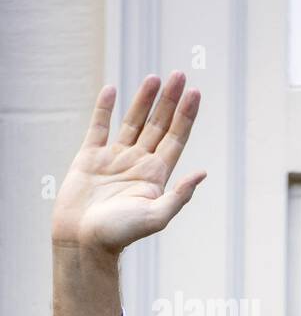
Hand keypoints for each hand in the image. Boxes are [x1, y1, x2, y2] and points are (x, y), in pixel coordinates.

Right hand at [52, 71, 205, 254]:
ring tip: (154, 77)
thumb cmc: (120, 234)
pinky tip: (113, 90)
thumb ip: (179, 195)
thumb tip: (202, 174)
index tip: (196, 93)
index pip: (176, 138)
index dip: (186, 116)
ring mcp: (115, 158)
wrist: (83, 240)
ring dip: (144, 99)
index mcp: (157, 175)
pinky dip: (105, 108)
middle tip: (180, 75)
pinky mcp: (90, 156)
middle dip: (170, 100)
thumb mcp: (156, 216)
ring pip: (133, 122)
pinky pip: (99, 126)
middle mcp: (139, 163)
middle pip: (158, 124)